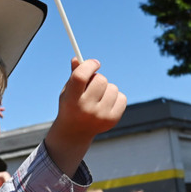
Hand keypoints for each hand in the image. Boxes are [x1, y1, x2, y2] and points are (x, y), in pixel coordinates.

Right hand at [44, 59, 126, 174]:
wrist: (75, 132)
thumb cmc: (71, 105)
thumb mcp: (68, 91)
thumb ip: (74, 75)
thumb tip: (77, 59)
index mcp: (71, 100)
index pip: (81, 76)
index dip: (89, 65)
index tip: (95, 63)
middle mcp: (86, 109)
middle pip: (100, 80)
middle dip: (98, 78)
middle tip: (93, 83)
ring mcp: (100, 116)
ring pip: (112, 87)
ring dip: (107, 88)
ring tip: (98, 97)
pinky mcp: (112, 120)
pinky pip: (122, 97)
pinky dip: (115, 97)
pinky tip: (106, 104)